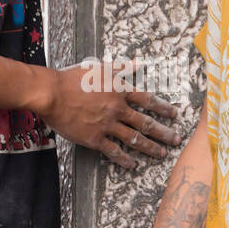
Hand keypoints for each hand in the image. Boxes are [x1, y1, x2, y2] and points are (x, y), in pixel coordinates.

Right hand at [40, 60, 181, 168]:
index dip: (163, 108)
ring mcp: (107, 125)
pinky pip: (114, 151)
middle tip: (176, 140)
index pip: (148, 100)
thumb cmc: (73, 78)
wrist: (52, 93)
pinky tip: (133, 164)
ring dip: (150, 147)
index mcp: (120, 91)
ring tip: (161, 154)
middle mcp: (117, 109)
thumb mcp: (100, 68)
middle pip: (147, 123)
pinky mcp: (95, 138)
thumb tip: (139, 63)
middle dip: (164, 133)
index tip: (174, 115)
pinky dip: (125, 159)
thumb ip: (121, 67)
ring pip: (134, 139)